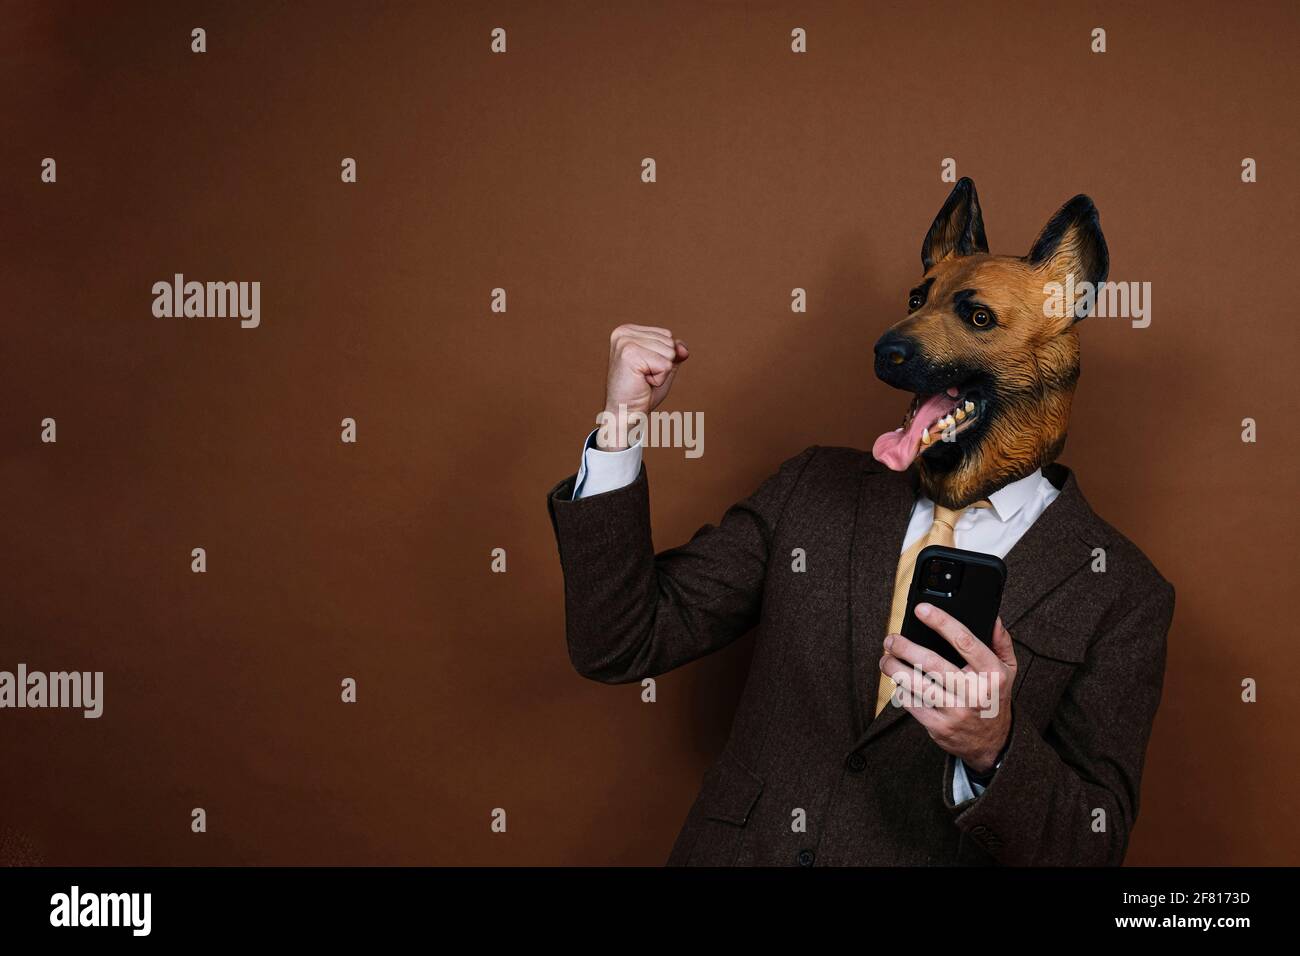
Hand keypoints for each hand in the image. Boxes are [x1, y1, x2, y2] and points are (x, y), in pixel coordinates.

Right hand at [598, 325, 688, 449]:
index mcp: (628, 331)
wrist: (625, 414)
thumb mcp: (663, 368)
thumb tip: (683, 349)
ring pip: (669, 352)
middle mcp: (624, 333)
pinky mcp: (630, 354)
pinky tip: (642, 383)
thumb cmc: (641, 392)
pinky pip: (666, 365)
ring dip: (661, 372)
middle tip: (643, 377)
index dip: (663, 357)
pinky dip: (659, 379)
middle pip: (669, 341)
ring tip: (642, 379)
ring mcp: (625, 342)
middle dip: (663, 364)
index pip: (667, 335)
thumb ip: (675, 353)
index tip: (644, 369)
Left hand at [878, 604, 1016, 773]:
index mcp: (992, 673)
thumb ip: (1001, 641)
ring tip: (886, 659)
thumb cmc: (994, 698)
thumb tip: (993, 617)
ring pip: (916, 684)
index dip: (941, 622)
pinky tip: (899, 682)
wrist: (992, 743)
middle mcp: (974, 692)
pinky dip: (901, 690)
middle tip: (891, 639)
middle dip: (905, 647)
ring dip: (895, 668)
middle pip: (932, 662)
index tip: (921, 609)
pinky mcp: (939, 726)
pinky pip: (912, 703)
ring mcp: (956, 711)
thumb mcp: (1008, 669)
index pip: (965, 641)